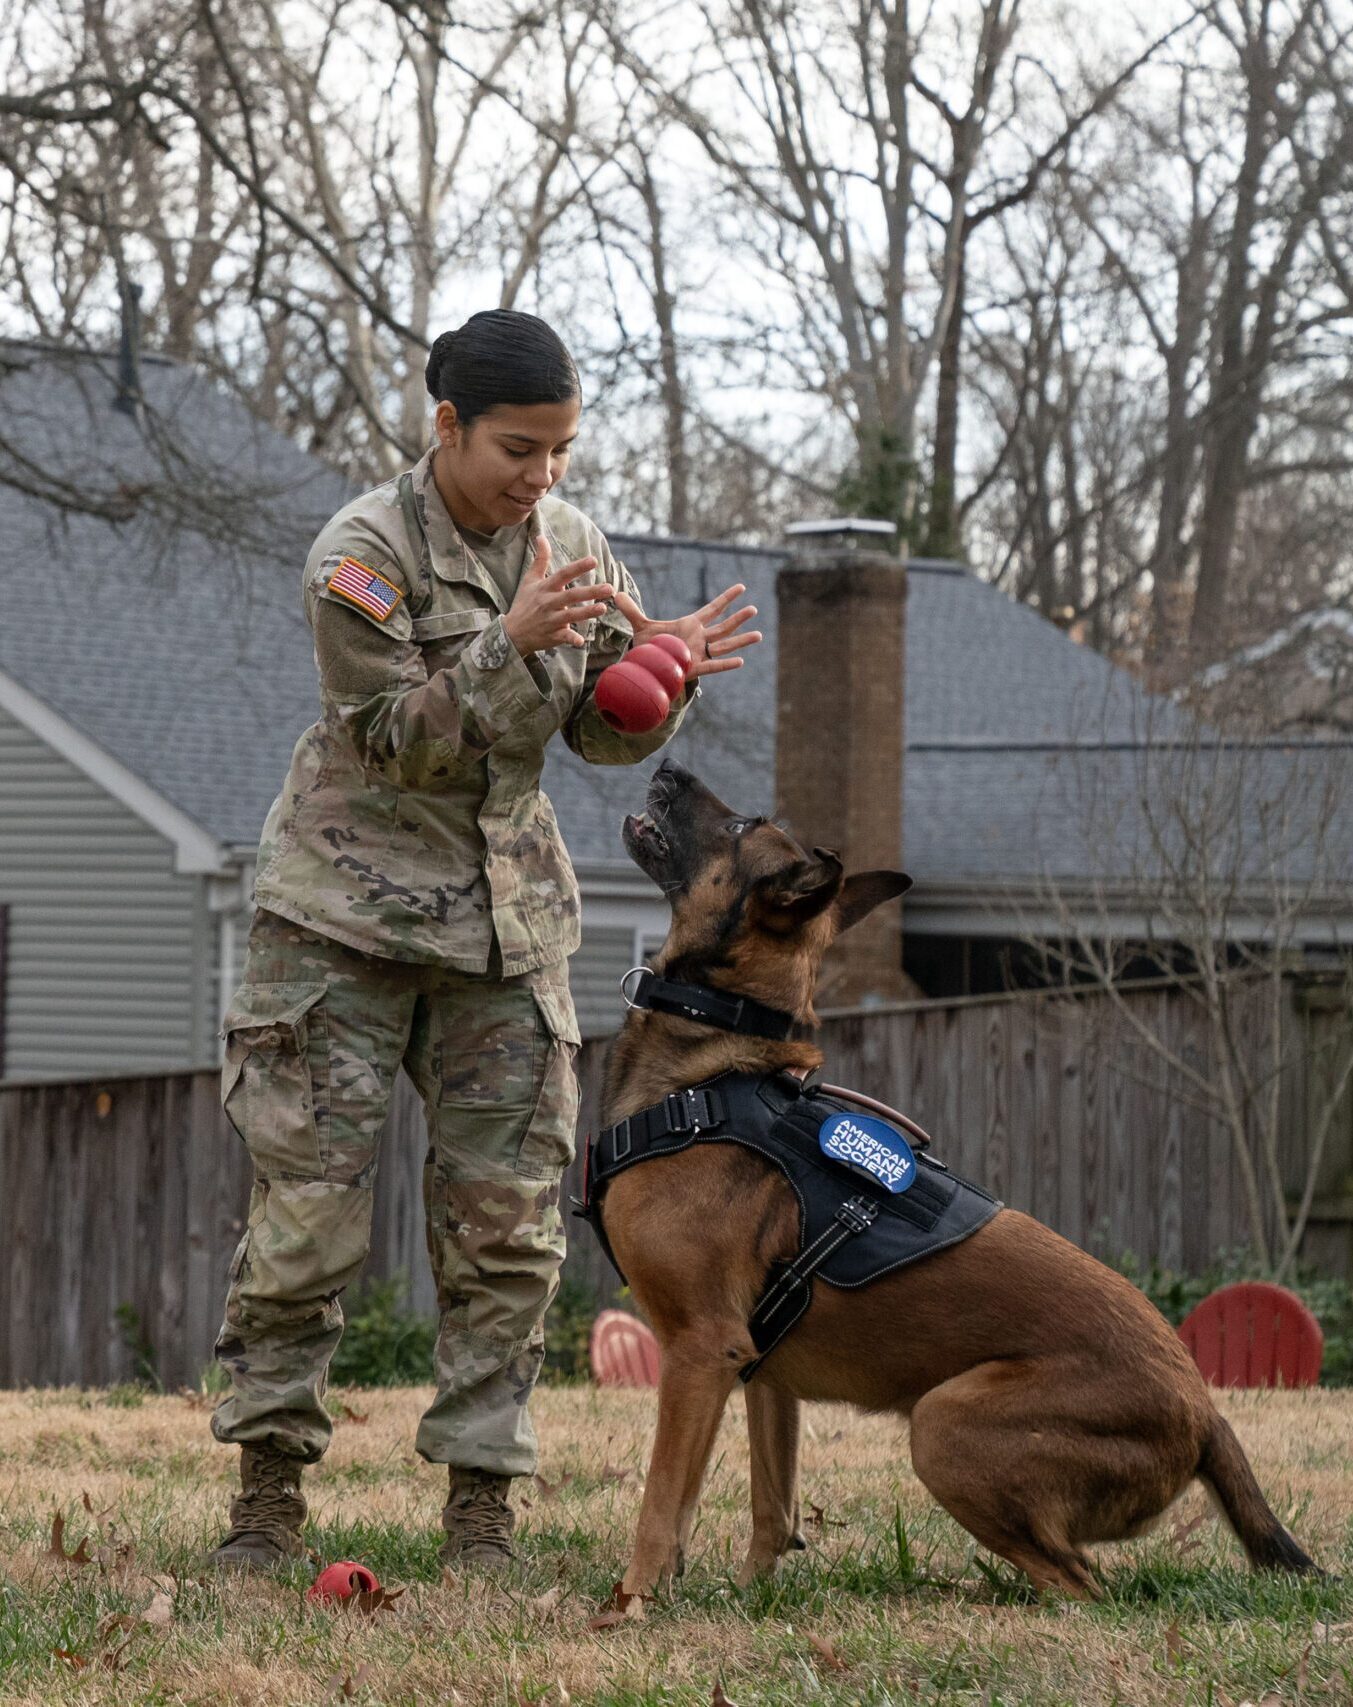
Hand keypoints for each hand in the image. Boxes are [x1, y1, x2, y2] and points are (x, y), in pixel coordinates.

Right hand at [503, 537, 615, 657]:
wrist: (511, 633)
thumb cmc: (524, 604)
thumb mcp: (529, 580)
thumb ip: (540, 559)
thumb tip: (541, 536)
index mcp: (545, 588)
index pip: (563, 574)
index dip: (578, 567)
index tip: (594, 560)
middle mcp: (548, 603)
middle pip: (571, 595)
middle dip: (591, 591)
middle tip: (610, 588)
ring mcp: (550, 620)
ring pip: (570, 615)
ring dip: (587, 612)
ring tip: (603, 608)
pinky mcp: (551, 636)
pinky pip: (563, 637)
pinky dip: (571, 639)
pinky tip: (581, 641)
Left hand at [612, 582, 761, 678]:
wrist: (648, 669)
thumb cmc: (651, 647)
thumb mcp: (640, 626)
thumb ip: (631, 610)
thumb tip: (614, 594)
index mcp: (691, 625)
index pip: (712, 609)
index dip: (726, 598)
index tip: (741, 587)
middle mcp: (700, 638)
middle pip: (723, 626)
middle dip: (738, 618)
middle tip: (754, 609)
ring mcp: (700, 653)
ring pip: (724, 645)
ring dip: (740, 640)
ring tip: (758, 635)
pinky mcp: (696, 668)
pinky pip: (714, 665)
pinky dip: (726, 664)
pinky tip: (741, 661)